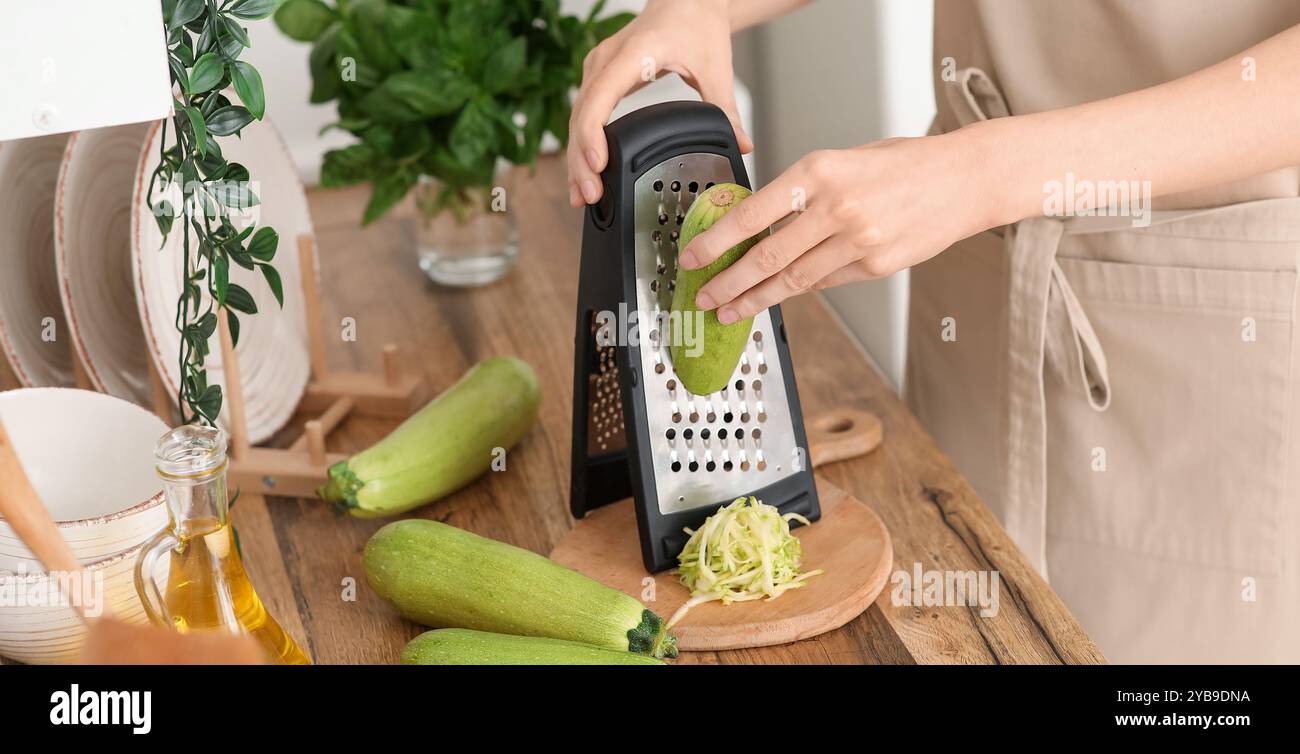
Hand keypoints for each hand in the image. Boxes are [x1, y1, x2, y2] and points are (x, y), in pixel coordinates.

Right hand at [567, 0, 752, 207]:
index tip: (596, 163)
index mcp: (633, 54)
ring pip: (577, 117)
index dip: (594, 133)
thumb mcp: (716, 67)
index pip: (601, 96)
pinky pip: (583, 114)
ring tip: (582, 195)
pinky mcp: (599, 79)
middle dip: (581, 158)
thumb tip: (743, 144)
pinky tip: (584, 172)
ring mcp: (598, 69)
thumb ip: (727, 109)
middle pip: (582, 114)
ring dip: (576, 157)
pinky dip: (581, 144)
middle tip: (589, 195)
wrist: (686, 0)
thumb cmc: (695, 23)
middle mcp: (607, 60)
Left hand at [679, 132, 997, 322]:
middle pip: (766, 256)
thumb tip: (758, 222)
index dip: (717, 242)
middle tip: (702, 295)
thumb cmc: (904, 163)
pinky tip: (776, 296)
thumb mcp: (843, 161)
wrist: (965, 179)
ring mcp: (858, 241)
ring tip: (729, 309)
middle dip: (727, 281)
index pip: (752, 214)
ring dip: (755, 298)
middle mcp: (836, 208)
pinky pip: (825, 283)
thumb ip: (802, 191)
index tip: (693, 257)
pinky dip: (797, 289)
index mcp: (819, 172)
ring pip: (792, 279)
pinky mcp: (876, 266)